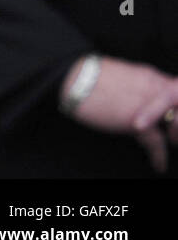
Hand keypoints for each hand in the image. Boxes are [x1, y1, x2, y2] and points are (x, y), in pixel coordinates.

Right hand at [63, 55, 177, 172]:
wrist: (73, 79)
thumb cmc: (86, 76)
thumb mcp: (118, 75)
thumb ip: (134, 84)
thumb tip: (135, 95)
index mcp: (149, 76)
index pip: (175, 92)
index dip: (176, 107)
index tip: (172, 117)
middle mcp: (155, 88)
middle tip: (173, 134)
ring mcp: (149, 105)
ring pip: (176, 125)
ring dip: (174, 137)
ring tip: (170, 146)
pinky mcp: (139, 122)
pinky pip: (158, 143)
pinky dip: (159, 156)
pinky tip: (158, 164)